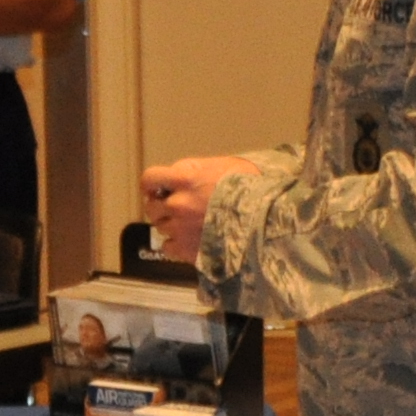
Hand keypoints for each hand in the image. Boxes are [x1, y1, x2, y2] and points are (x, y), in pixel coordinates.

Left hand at [136, 154, 251, 266]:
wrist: (266, 218)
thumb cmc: (250, 187)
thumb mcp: (221, 166)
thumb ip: (193, 170)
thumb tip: (176, 175)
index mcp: (184, 179)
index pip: (149, 179)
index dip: (152, 185)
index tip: (158, 189)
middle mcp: (177, 204)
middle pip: (152, 207)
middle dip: (162, 206)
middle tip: (179, 208)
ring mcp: (180, 228)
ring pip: (160, 227)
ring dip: (171, 225)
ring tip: (191, 225)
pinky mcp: (187, 250)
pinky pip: (168, 248)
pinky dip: (175, 245)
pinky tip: (190, 241)